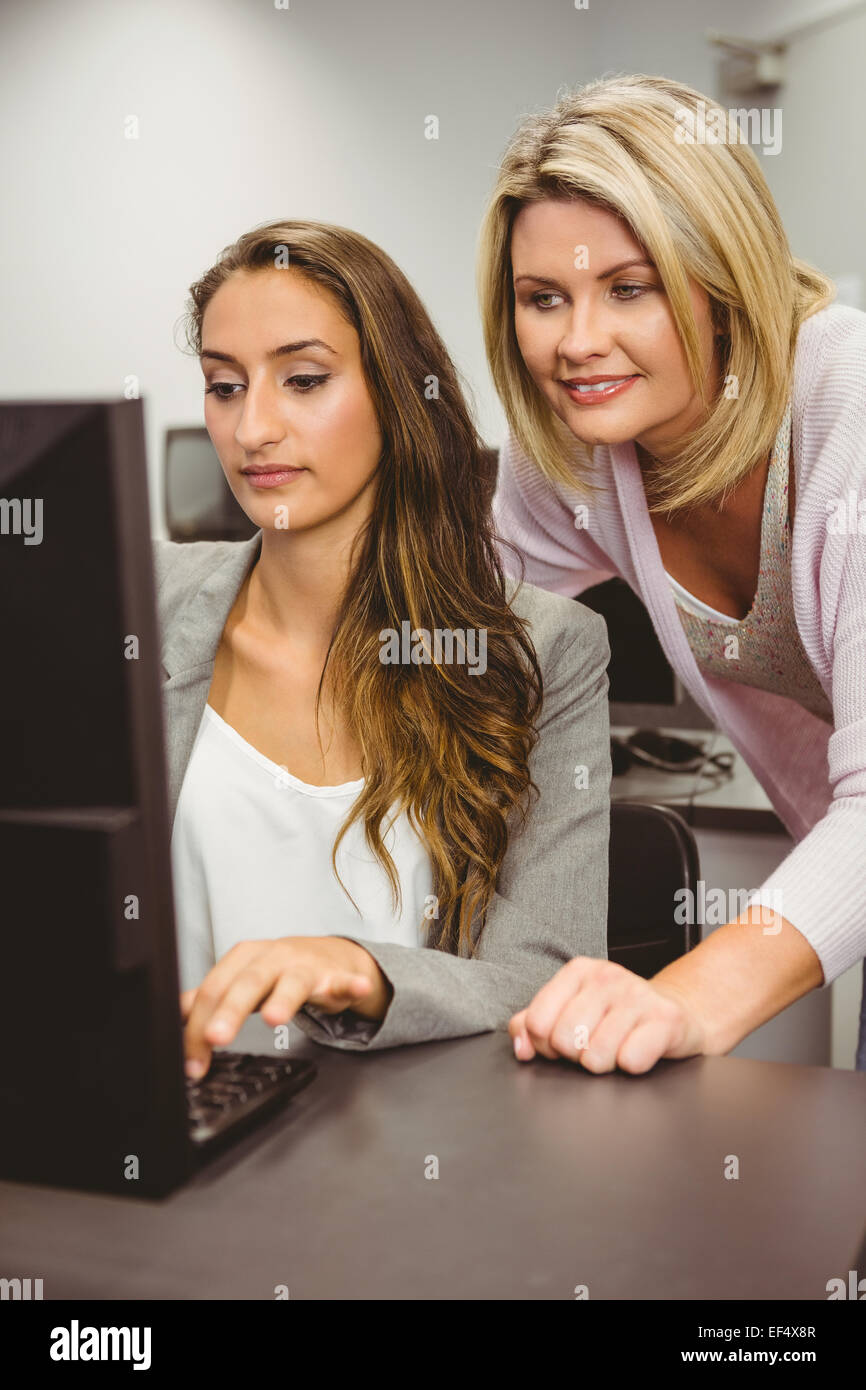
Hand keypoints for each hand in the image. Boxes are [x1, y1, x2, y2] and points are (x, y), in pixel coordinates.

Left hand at [180, 936, 391, 1077]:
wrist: (329, 956)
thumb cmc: (280, 970)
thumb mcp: (241, 979)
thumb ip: (210, 996)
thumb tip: (174, 1013)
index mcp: (244, 958)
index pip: (213, 990)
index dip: (198, 1026)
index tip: (191, 1061)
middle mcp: (272, 957)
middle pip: (247, 984)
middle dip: (230, 1011)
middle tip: (215, 1038)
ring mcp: (305, 966)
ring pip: (291, 982)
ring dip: (283, 999)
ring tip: (274, 1018)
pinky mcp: (335, 976)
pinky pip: (344, 981)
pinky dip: (350, 985)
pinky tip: (356, 988)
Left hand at [508, 957, 707, 1073]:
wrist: (677, 1014)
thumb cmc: (617, 1017)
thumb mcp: (572, 1009)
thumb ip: (534, 1024)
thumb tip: (521, 1047)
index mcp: (578, 971)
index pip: (537, 1022)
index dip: (546, 1045)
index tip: (565, 1041)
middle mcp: (607, 977)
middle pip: (564, 1040)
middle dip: (575, 1056)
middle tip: (593, 1047)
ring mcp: (638, 996)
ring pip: (595, 1055)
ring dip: (604, 1064)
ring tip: (616, 1049)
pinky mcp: (667, 1019)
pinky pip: (630, 1060)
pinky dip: (631, 1065)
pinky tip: (637, 1051)